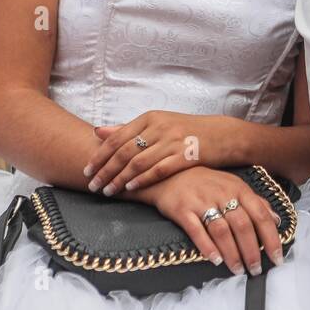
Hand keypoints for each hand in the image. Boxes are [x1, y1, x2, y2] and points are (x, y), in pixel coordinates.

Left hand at [84, 111, 231, 194]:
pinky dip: (142, 180)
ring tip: (107, 191)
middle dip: (105, 170)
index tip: (87, 171)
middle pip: (124, 151)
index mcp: (151, 117)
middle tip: (92, 186)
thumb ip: (128, 129)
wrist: (223, 135)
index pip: (117, 137)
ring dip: (119, 179)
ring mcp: (174, 141)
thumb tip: (98, 132)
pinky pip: (159, 169)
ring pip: (138, 162)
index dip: (99, 155)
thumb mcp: (159, 124)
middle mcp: (160, 127)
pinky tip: (131, 188)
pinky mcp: (186, 155)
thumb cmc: (187, 131)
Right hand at [138, 167, 285, 276]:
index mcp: (239, 188)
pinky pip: (196, 230)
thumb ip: (256, 202)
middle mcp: (222, 194)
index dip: (271, 238)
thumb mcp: (234, 185)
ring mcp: (202, 201)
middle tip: (256, 269)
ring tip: (238, 270)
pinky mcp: (182, 210)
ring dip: (232, 253)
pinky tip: (215, 260)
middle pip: (242, 225)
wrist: (170, 172)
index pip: (260, 215)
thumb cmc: (207, 183)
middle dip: (252, 251)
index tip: (277, 257)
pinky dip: (207, 247)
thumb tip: (277, 220)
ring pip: (222, 230)